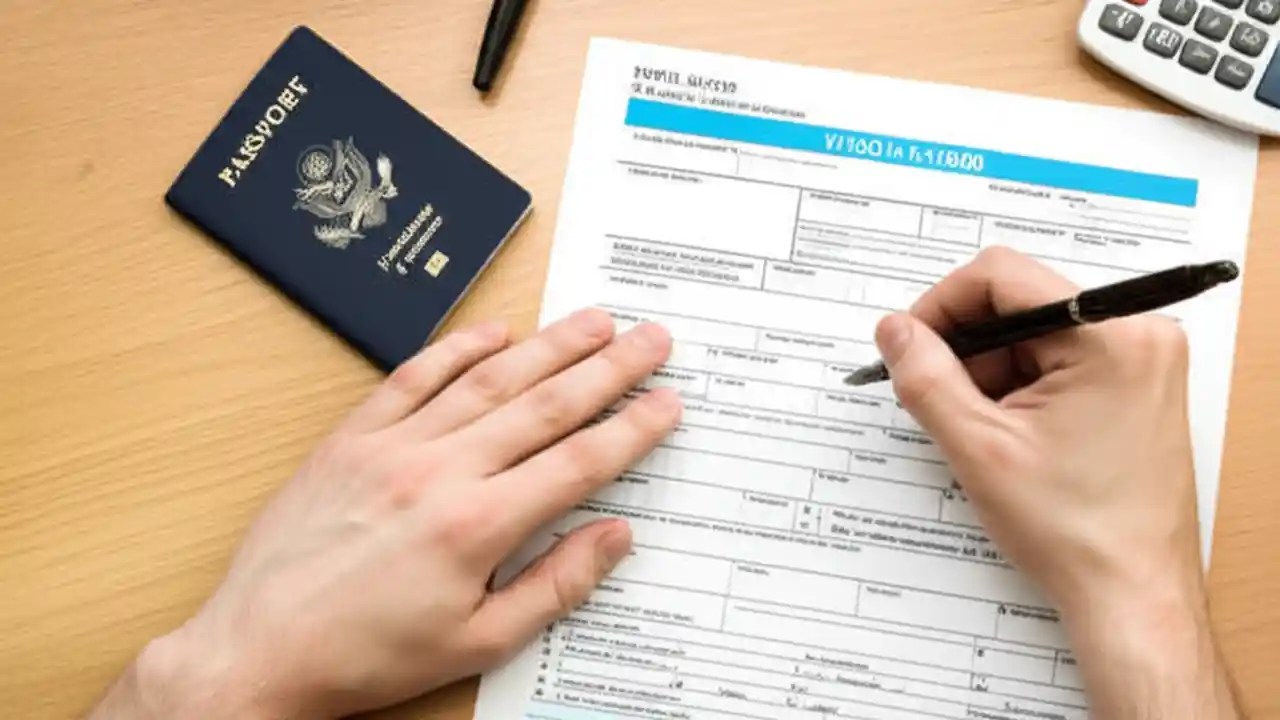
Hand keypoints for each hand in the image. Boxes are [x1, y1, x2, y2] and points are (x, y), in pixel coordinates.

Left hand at [91, 309, 680, 719]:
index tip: (667, 402)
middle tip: (651, 338)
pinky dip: (457, 350)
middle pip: (544, 406)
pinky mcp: (351, 438)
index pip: (578, 463)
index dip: (631, 429)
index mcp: (478, 527)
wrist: (259, 649)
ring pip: (487, 380)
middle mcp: (441, 472)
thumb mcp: (476, 644)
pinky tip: (495, 332)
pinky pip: (412, 378)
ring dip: (547, 346)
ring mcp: (393, 446)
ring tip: (593, 321)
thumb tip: (614, 536)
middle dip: (608, 369)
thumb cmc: (367, 656)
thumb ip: (555, 586)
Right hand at [876, 247, 1237, 718]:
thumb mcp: (978, 447)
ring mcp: (1144, 360)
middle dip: (969, 348)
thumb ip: (926, 377)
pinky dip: (1022, 387)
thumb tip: (894, 330)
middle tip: (943, 401)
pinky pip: (1060, 359)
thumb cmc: (1075, 531)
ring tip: (987, 433)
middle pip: (1020, 302)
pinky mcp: (1138, 384)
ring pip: (1035, 333)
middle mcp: (1139, 334)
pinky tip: (1013, 435)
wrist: (1131, 594)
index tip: (911, 344)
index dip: (941, 304)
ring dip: (993, 372)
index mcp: (1111, 337)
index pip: (1002, 275)